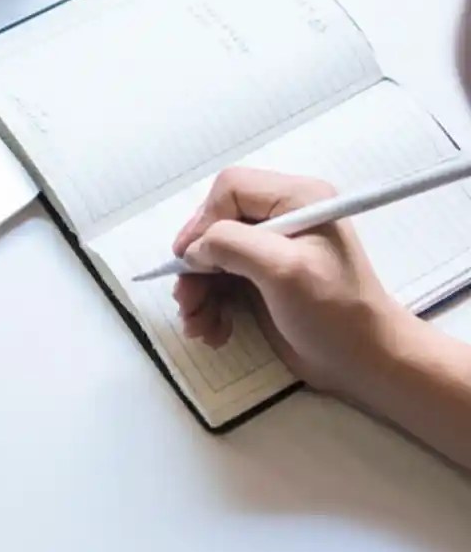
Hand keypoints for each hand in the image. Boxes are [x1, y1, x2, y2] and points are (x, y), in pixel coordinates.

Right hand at [171, 167, 416, 398]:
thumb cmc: (333, 312)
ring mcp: (273, 248)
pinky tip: (214, 330)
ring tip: (198, 326)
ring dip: (198, 291)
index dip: (203, 222)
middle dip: (196, 265)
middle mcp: (283, 216)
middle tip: (186, 300)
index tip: (189, 262)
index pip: (230, 189)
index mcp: (297, 199)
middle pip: (215, 224)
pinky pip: (221, 280)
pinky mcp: (264, 278)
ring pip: (213, 256)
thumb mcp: (284, 271)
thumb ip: (232, 245)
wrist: (365, 362)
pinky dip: (210, 304)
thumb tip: (194, 250)